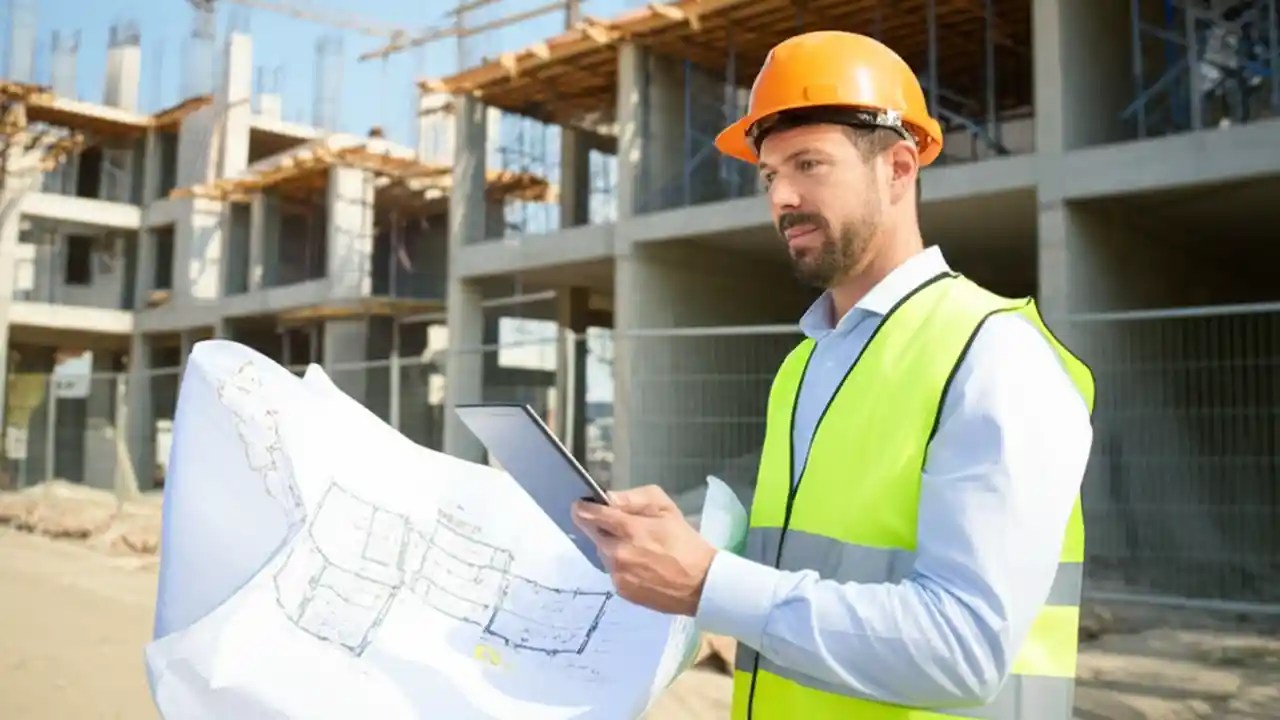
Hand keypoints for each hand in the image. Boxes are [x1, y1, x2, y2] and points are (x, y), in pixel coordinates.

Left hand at [571, 485, 716, 615]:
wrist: (701, 583)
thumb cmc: (685, 541)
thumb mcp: (666, 508)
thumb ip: (634, 499)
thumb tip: (608, 498)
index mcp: (629, 529)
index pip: (592, 515)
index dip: (582, 508)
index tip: (579, 505)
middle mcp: (617, 553)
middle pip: (593, 535)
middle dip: (600, 527)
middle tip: (618, 527)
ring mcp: (618, 574)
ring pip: (603, 554)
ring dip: (611, 547)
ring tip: (635, 548)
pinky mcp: (621, 591)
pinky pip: (612, 572)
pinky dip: (621, 566)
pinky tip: (640, 565)